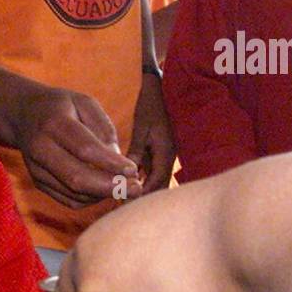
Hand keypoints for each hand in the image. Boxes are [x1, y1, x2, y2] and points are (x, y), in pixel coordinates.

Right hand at [12, 86, 140, 209]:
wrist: (23, 115)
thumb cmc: (61, 107)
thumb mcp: (85, 103)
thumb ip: (104, 129)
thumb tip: (118, 163)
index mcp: (53, 124)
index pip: (84, 149)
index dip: (111, 163)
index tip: (133, 170)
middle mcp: (40, 149)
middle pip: (76, 178)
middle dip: (109, 187)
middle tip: (136, 189)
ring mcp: (36, 169)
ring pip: (74, 194)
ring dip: (103, 195)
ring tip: (124, 187)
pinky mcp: (39, 183)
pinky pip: (69, 200)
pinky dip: (91, 199)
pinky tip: (105, 188)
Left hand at [126, 72, 175, 192]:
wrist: (165, 87)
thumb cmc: (153, 103)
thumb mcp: (142, 126)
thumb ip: (136, 150)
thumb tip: (129, 173)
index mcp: (166, 150)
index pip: (157, 181)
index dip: (141, 193)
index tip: (124, 200)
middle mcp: (169, 155)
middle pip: (159, 185)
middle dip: (142, 195)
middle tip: (122, 203)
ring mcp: (167, 153)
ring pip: (157, 179)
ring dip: (142, 189)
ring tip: (122, 196)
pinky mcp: (162, 150)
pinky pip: (153, 171)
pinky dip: (142, 178)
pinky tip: (128, 182)